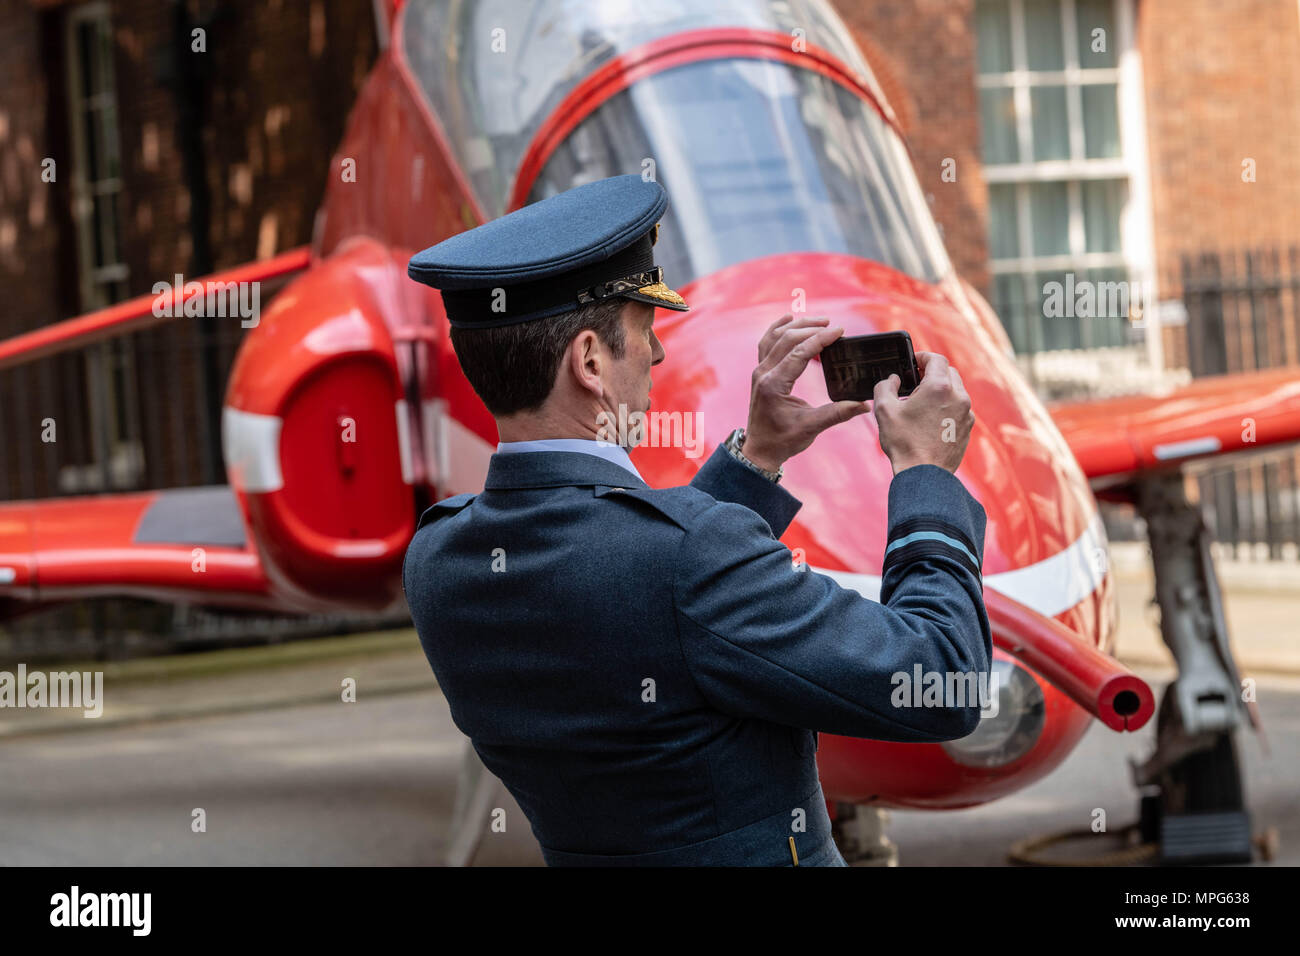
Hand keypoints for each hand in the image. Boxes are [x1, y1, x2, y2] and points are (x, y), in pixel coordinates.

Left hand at [742, 314, 871, 471]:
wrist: (760, 449)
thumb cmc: (782, 440)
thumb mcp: (811, 427)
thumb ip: (838, 413)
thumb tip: (865, 404)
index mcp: (774, 385)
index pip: (799, 353)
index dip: (820, 339)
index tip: (839, 331)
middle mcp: (763, 374)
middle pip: (786, 339)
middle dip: (811, 328)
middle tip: (832, 326)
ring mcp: (760, 371)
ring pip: (775, 337)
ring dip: (797, 326)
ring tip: (819, 321)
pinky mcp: (761, 372)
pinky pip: (767, 343)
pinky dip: (778, 329)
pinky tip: (790, 320)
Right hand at [872, 350, 973, 475]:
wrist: (924, 475)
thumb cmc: (904, 443)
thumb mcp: (884, 410)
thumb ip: (885, 386)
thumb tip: (893, 380)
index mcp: (939, 387)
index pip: (936, 359)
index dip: (922, 356)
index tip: (913, 362)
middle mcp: (958, 396)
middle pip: (948, 372)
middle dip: (932, 372)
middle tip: (915, 381)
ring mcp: (966, 413)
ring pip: (956, 390)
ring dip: (941, 390)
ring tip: (922, 403)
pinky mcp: (967, 428)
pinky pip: (959, 408)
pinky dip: (947, 407)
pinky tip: (931, 419)